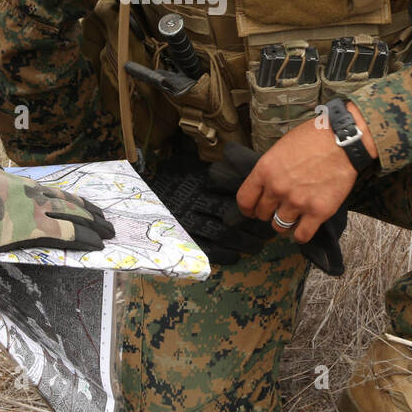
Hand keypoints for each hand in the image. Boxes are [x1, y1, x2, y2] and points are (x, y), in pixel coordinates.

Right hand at [0, 167, 115, 264]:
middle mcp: (24, 191)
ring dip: (92, 223)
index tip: (77, 202)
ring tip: (108, 229)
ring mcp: (31, 208)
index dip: (63, 197)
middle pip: (63, 198)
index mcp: (7, 181)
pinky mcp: (33, 228)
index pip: (44, 189)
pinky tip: (96, 243)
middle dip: (85, 209)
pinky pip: (66, 232)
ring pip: (71, 214)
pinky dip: (84, 237)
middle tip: (103, 216)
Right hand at [146, 144, 273, 264]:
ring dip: (242, 242)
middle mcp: (194, 199)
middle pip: (230, 214)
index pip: (233, 192)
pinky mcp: (181, 235)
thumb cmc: (175, 178)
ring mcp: (186, 218)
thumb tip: (237, 154)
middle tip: (268, 233)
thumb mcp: (194, 165)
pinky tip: (235, 256)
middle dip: (252, 226)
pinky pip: (204, 248)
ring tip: (257, 247)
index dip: (252, 203)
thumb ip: (219, 165)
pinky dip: (222, 254)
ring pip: (221, 233)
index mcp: (200, 180)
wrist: (143, 194)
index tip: (266, 209)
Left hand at [236, 101, 376, 244]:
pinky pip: (301, 235)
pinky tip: (303, 227)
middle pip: (262, 214)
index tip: (252, 210)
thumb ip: (270, 169)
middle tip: (278, 208)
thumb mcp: (281, 148)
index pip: (244, 200)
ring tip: (293, 216)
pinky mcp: (318, 212)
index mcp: (265, 170)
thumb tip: (266, 185)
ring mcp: (297, 202)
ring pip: (280, 226)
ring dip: (284, 222)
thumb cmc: (313, 138)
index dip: (247, 208)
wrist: (342, 140)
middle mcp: (277, 188)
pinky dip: (300, 235)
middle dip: (268, 212)